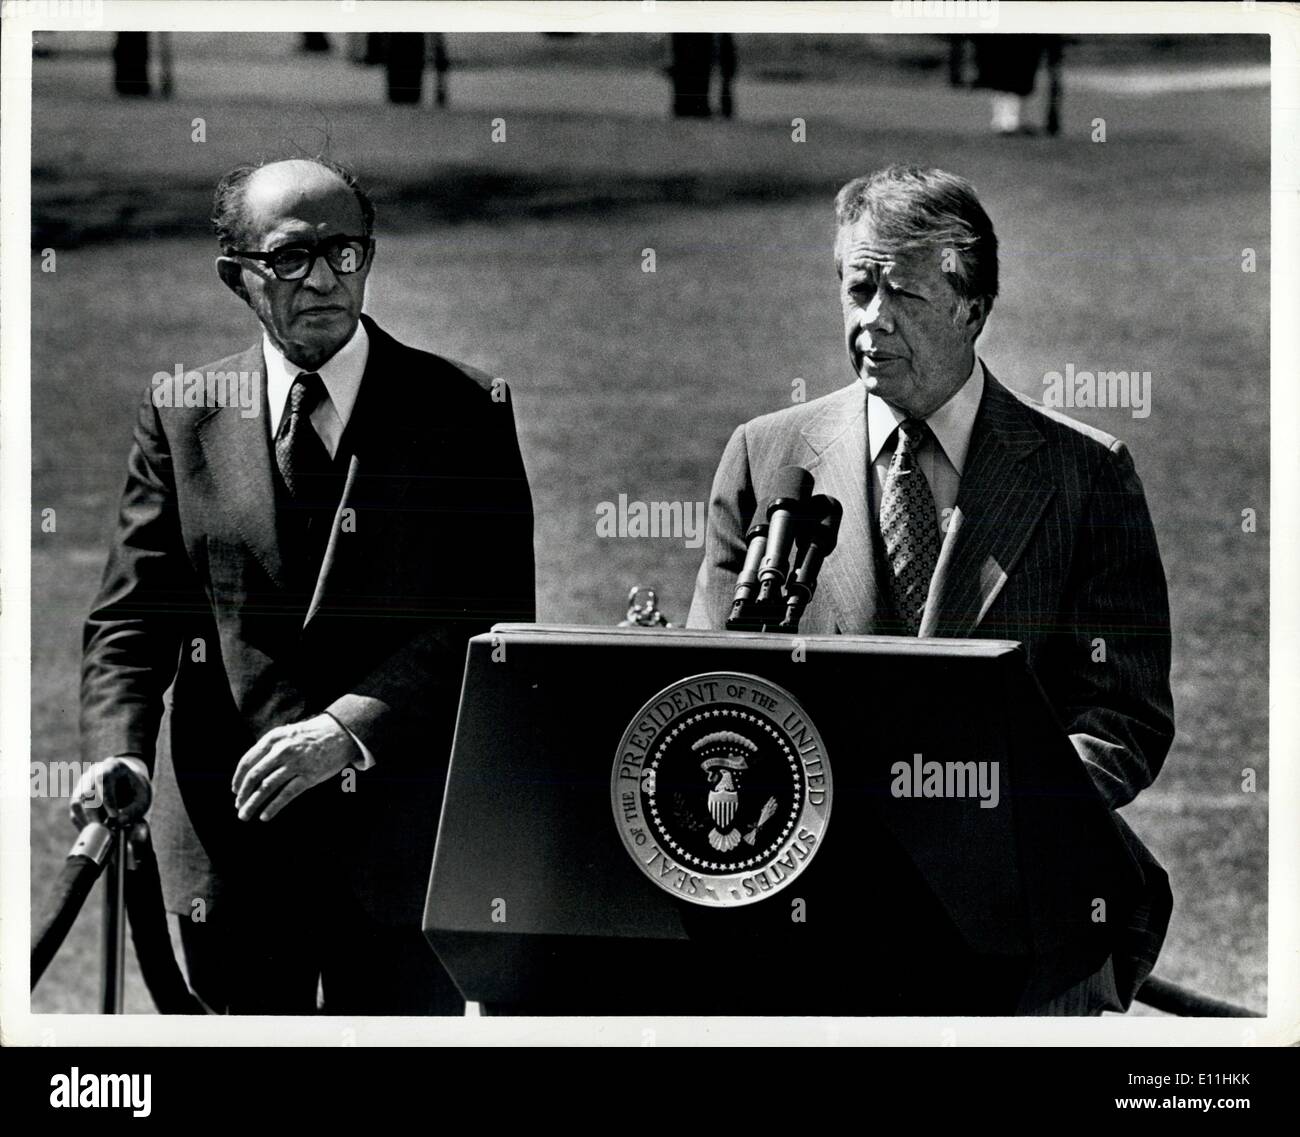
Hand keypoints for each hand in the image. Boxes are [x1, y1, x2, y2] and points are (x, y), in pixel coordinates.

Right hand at [69, 756, 151, 829]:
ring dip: (86, 820)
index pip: (103, 778)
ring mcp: (82, 785)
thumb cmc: (136, 792)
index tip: (114, 816)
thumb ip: (134, 810)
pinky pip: (75, 813)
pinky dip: (83, 825)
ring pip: (76, 803)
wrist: (128, 786)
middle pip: (86, 792)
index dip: (107, 798)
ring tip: (101, 832)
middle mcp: (93, 773)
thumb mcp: (142, 799)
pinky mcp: (77, 799)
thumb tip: (117, 822)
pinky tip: (95, 833)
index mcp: (112, 767)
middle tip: (104, 830)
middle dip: (94, 813)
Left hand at [231, 714, 357, 821]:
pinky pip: (286, 795)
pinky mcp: (309, 776)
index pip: (248, 761)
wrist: (340, 733)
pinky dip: (273, 807)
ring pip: (267, 787)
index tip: (235, 791)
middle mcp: (282, 750)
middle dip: (243, 794)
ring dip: (253, 804)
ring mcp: (296, 763)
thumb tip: (250, 771)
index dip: (238, 779)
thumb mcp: (287, 734)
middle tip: (238, 807)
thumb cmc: (311, 736)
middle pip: (255, 776)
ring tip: (245, 815)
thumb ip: (269, 748)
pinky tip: (265, 816)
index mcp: (273, 738)